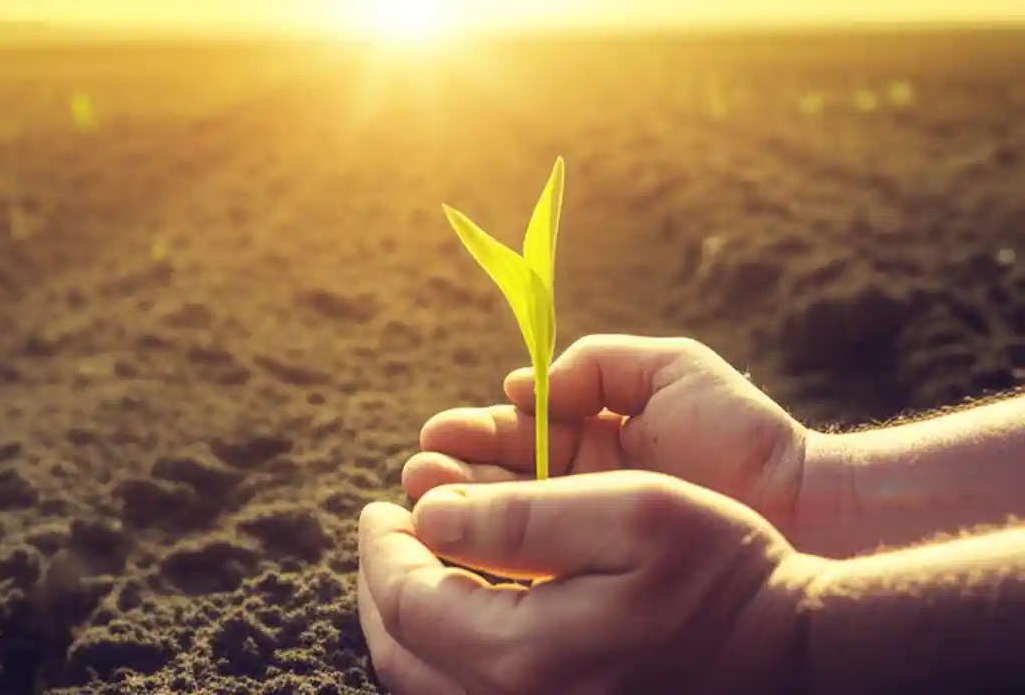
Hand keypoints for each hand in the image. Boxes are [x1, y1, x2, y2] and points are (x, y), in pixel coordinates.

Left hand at [358, 471, 820, 693]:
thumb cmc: (723, 573)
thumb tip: (430, 518)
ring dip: (405, 623)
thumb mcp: (633, 512)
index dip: (382, 550)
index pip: (407, 602)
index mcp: (526, 657)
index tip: (383, 505)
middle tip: (385, 533)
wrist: (800, 652)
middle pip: (402, 655)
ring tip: (412, 568)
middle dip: (380, 587)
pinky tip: (460, 615)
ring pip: (427, 687)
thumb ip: (521, 514)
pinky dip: (442, 656)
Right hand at [403, 335, 810, 533]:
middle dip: (451, 475)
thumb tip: (524, 385)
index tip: (437, 435)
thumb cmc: (741, 434)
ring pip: (505, 522)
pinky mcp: (601, 572)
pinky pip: (537, 562)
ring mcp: (588, 532)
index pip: (512, 434)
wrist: (803, 505)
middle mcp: (579, 485)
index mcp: (589, 435)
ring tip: (425, 500)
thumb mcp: (670, 371)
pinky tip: (464, 544)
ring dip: (460, 511)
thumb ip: (599, 362)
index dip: (470, 434)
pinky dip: (496, 552)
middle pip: (495, 480)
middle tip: (421, 474)